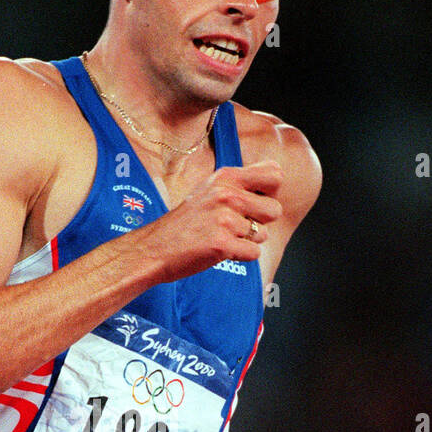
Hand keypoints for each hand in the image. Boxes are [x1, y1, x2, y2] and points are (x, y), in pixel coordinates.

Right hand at [138, 160, 283, 283]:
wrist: (154, 248)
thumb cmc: (186, 222)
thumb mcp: (210, 189)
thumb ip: (241, 182)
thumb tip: (276, 175)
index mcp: (226, 177)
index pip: (275, 174)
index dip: (271, 192)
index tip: (256, 201)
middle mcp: (227, 194)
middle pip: (274, 209)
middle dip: (262, 223)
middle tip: (237, 226)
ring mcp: (224, 219)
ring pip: (263, 235)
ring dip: (247, 241)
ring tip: (222, 237)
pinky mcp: (221, 243)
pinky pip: (253, 253)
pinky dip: (240, 256)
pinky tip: (220, 250)